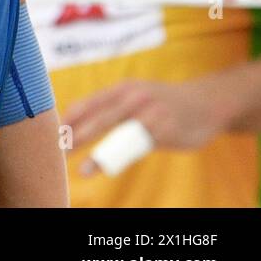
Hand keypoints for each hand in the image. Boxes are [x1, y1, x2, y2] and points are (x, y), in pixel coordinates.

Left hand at [65, 79, 224, 174]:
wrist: (207, 102)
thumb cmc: (162, 102)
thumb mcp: (135, 95)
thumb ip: (109, 106)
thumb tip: (74, 120)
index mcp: (121, 89)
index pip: (88, 104)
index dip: (69, 121)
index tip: (53, 136)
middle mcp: (133, 98)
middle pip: (98, 119)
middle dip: (76, 137)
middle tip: (59, 153)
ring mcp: (151, 114)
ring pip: (119, 137)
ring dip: (99, 155)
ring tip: (83, 171)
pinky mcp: (166, 131)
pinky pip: (141, 148)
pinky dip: (125, 160)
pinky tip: (112, 169)